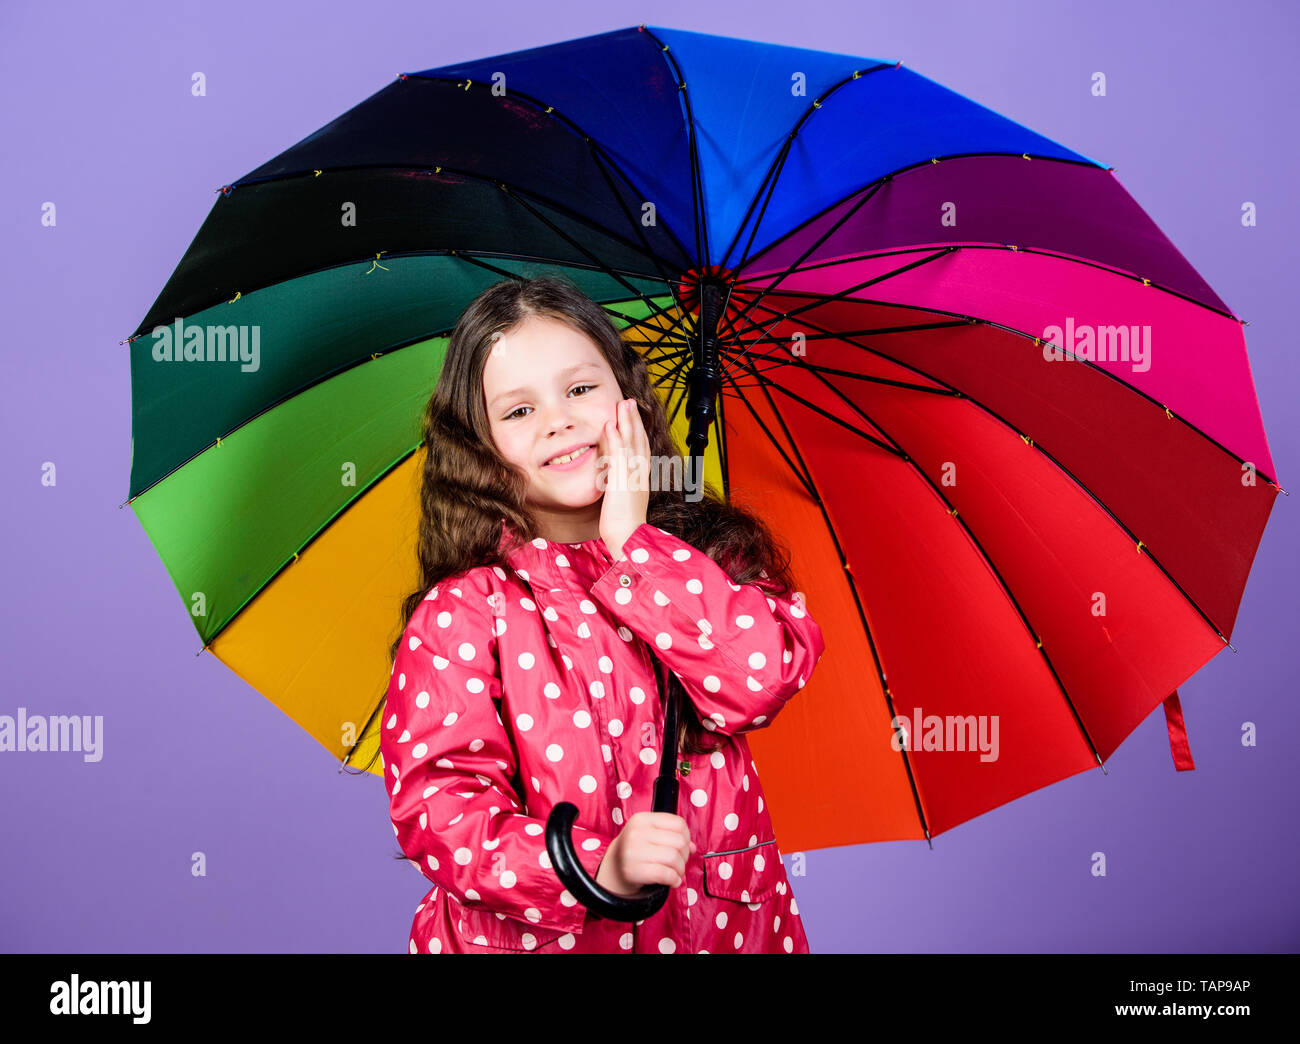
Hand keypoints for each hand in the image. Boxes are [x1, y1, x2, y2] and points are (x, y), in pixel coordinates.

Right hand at [595, 811, 696, 896]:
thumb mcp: (649, 836)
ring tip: (675, 873)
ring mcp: (633, 851)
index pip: (678, 823)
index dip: (686, 836)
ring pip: (674, 858)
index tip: (683, 846)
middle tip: (678, 862)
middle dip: (684, 855)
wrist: (613, 870)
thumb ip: (671, 836)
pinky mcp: (634, 870)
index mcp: (642, 819)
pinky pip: (666, 874)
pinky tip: (672, 881)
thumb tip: (692, 846)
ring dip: (680, 869)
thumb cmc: (636, 851)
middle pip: (679, 841)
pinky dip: (674, 880)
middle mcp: (636, 832)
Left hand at [596, 397, 649, 559]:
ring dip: (627, 422)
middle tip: (629, 402)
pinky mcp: (622, 482)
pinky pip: (619, 456)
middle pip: (639, 441)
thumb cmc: (624, 529)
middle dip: (634, 420)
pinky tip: (610, 425)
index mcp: (641, 480)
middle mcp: (640, 475)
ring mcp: (632, 477)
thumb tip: (613, 479)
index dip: (638, 431)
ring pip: (631, 443)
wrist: (629, 542)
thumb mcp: (623, 503)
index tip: (632, 416)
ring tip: (622, 404)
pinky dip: (615, 439)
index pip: (641, 449)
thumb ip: (620, 488)